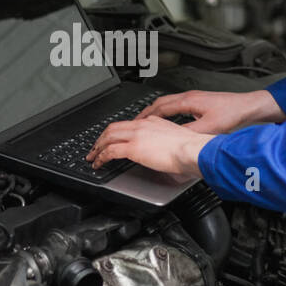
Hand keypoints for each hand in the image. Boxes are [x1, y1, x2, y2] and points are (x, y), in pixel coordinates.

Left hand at [87, 114, 212, 176]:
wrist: (192, 149)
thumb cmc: (190, 148)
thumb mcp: (174, 139)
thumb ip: (162, 142)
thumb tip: (157, 152)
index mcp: (152, 121)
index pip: (127, 124)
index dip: (114, 132)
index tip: (110, 139)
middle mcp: (142, 125)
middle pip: (112, 128)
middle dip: (100, 138)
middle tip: (95, 148)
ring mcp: (136, 135)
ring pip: (108, 137)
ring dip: (97, 148)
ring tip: (92, 157)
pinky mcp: (133, 148)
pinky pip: (110, 151)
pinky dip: (101, 157)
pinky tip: (99, 164)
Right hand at [134, 88, 285, 134]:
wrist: (252, 107)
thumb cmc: (235, 113)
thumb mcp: (210, 127)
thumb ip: (190, 133)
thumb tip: (174, 139)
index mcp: (188, 101)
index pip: (159, 107)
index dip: (145, 116)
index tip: (135, 124)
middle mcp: (190, 97)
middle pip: (160, 103)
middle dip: (146, 113)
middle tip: (136, 122)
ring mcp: (196, 99)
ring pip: (169, 103)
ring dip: (157, 113)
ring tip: (148, 122)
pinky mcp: (202, 103)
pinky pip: (178, 106)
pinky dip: (168, 113)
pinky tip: (172, 121)